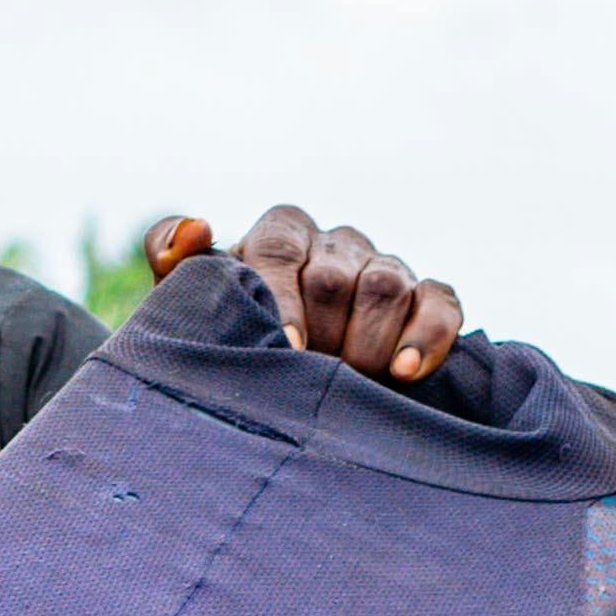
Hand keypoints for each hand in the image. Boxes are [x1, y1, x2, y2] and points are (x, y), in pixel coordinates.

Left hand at [150, 201, 465, 383]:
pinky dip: (430, 336)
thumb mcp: (189, 302)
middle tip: (309, 375)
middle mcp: (334, 246)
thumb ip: (173, 259)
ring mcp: (383, 269)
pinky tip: (408, 372)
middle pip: (336, 276)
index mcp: (278, 235)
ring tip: (351, 385)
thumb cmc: (226, 333)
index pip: (280, 247)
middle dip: (325, 333)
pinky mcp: (426, 296)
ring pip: (387, 288)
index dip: (282, 296)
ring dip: (370, 343)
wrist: (273, 373)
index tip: (286, 347)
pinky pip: (441, 303)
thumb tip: (194, 231)